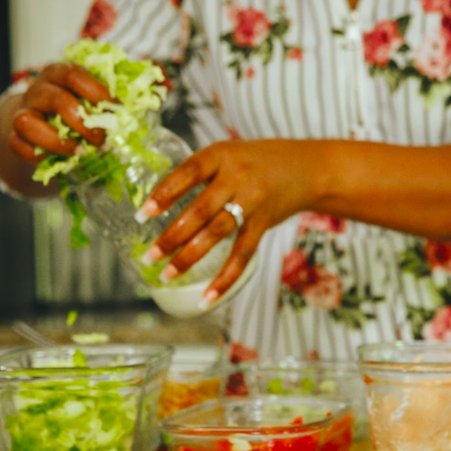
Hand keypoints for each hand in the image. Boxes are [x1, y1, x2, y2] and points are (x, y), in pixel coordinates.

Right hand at [6, 63, 111, 163]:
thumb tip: (131, 114)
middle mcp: (38, 90)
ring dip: (58, 142)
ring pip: (27, 122)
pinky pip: (18, 145)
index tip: (118, 111)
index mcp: (59, 74)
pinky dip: (41, 156)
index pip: (74, 75)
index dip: (98, 93)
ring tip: (80, 152)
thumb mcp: (89, 96)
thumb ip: (106, 101)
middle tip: (102, 140)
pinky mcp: (14, 135)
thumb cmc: (74, 106)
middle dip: (84, 124)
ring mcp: (23, 111)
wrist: (41, 117)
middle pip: (56, 100)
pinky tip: (63, 159)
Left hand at [138, 140, 322, 305]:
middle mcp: (237, 177)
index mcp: (221, 155)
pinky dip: (225, 277)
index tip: (143, 214)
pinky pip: (242, 254)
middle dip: (172, 236)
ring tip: (167, 275)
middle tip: (149, 257)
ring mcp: (252, 201)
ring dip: (189, 256)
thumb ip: (201, 175)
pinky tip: (208, 296)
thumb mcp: (228, 155)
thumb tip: (160, 204)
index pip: (187, 173)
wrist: (306, 169)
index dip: (164, 194)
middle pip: (200, 210)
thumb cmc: (256, 162)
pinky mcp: (264, 223)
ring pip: (217, 233)